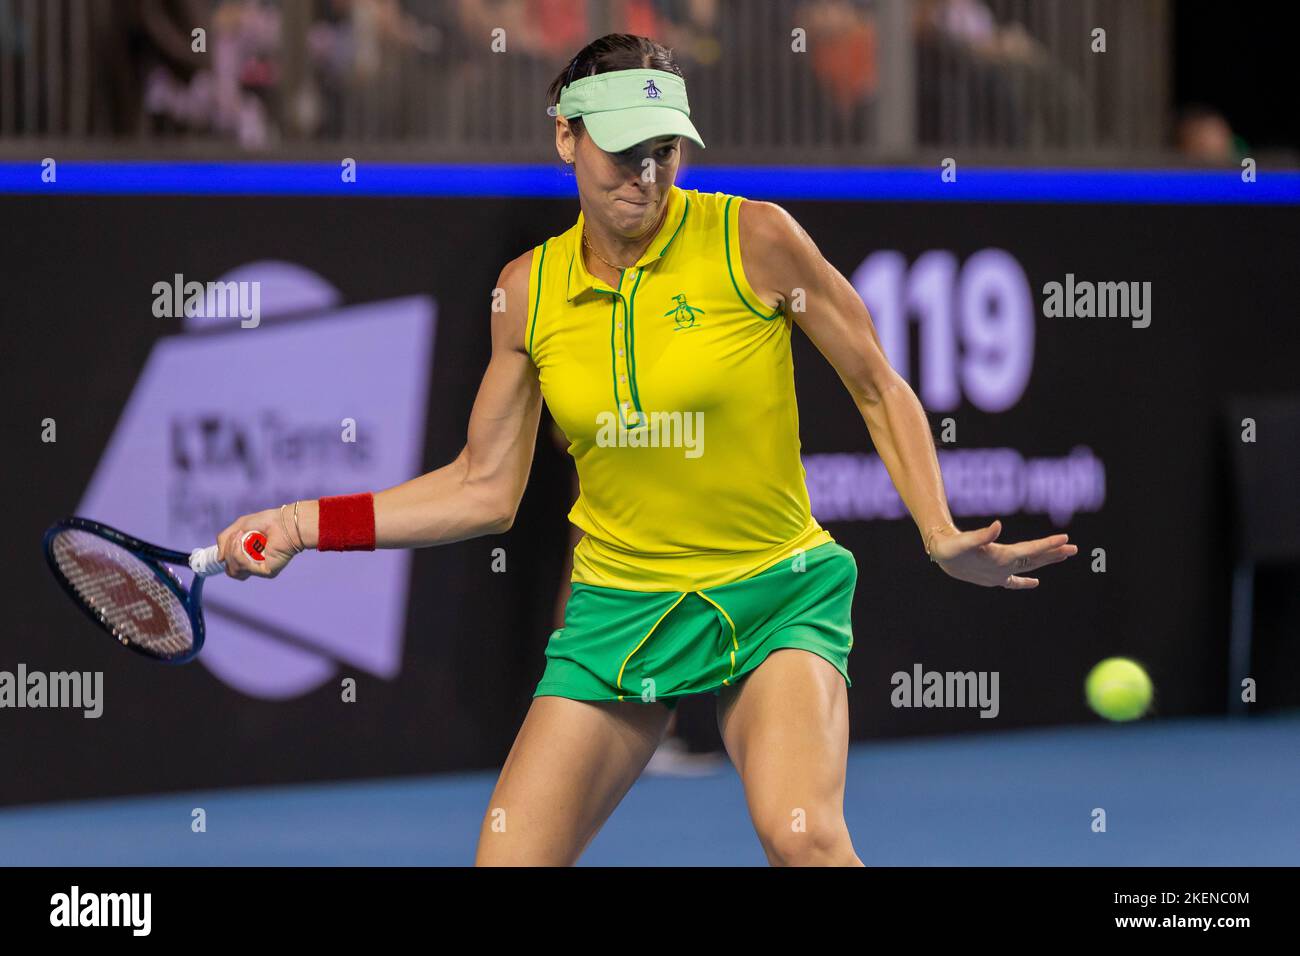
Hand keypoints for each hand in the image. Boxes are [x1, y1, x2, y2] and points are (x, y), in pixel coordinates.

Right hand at [216, 506, 301, 580]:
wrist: (283, 522)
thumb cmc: (266, 522)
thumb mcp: (238, 527)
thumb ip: (224, 540)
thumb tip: (219, 559)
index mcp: (249, 557)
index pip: (231, 567)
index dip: (226, 556)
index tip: (229, 542)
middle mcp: (254, 566)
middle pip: (231, 570)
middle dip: (229, 552)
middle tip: (237, 535)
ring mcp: (260, 570)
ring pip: (234, 570)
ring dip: (232, 551)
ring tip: (241, 536)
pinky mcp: (266, 572)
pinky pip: (244, 567)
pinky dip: (238, 553)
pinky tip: (242, 541)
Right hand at [927, 520, 1076, 589]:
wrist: (940, 557)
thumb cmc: (952, 547)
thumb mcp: (965, 540)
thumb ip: (983, 534)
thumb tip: (998, 526)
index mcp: (1001, 558)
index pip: (1031, 550)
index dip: (1048, 544)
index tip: (1065, 538)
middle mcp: (1004, 568)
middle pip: (1035, 559)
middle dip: (1054, 553)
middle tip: (1074, 548)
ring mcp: (1000, 574)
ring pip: (1028, 566)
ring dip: (1046, 560)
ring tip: (1063, 555)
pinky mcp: (994, 576)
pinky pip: (1014, 580)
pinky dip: (1025, 582)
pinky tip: (1035, 583)